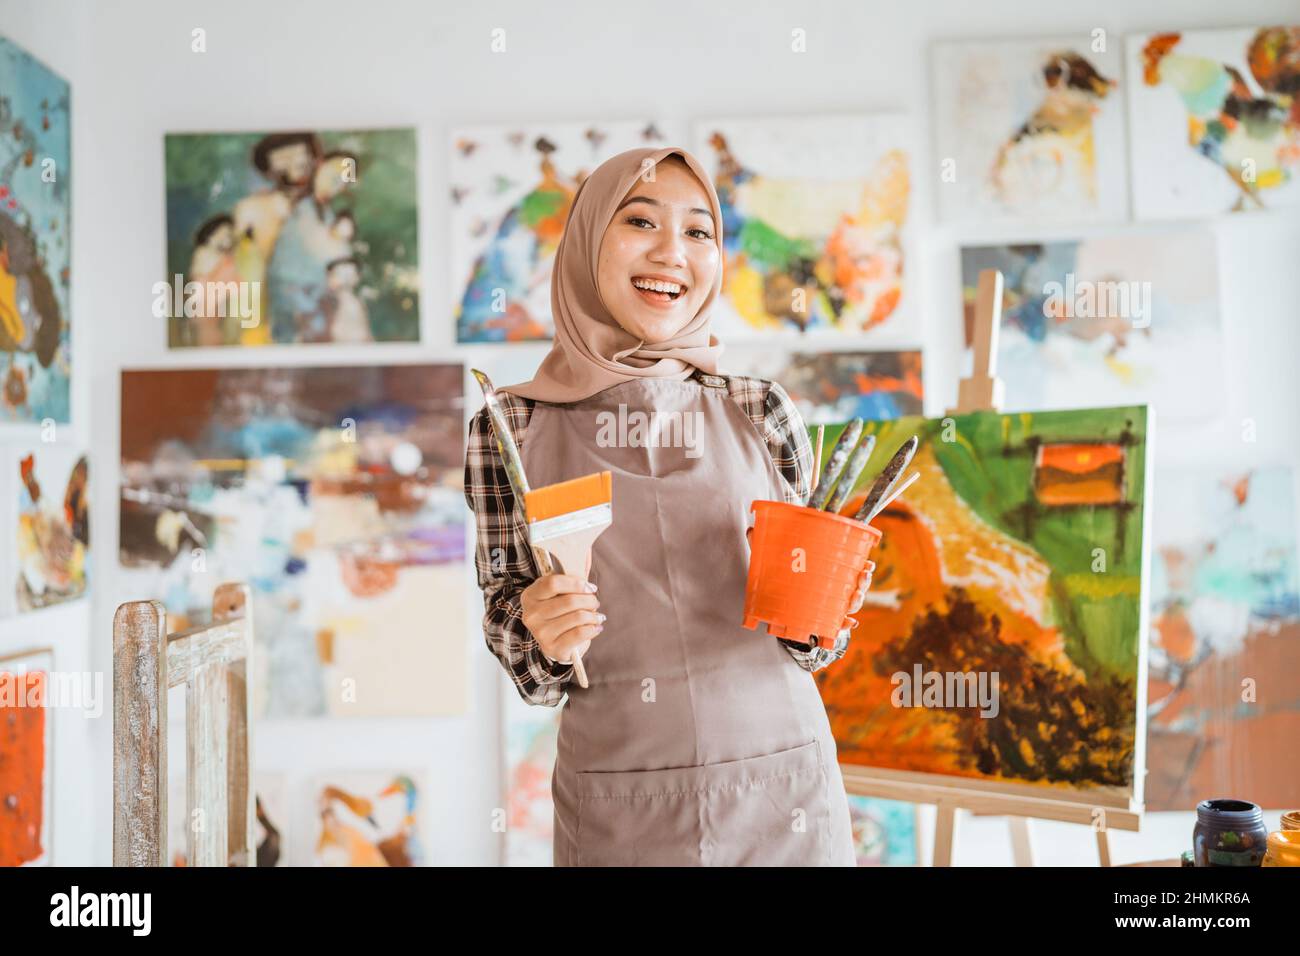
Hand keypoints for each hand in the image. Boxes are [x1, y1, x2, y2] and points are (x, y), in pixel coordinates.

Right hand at [521, 559, 603, 665]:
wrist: (554, 641)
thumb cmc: (560, 611)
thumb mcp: (560, 592)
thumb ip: (571, 574)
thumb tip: (586, 552)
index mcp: (530, 596)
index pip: (554, 583)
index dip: (577, 583)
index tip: (590, 587)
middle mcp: (530, 615)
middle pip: (569, 601)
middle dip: (589, 600)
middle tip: (595, 602)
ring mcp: (540, 633)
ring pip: (577, 617)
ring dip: (593, 615)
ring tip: (597, 616)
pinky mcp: (552, 648)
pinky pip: (580, 634)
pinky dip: (593, 628)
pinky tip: (595, 627)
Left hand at [747, 526, 873, 645]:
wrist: (773, 602)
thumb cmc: (779, 574)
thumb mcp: (772, 559)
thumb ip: (763, 544)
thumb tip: (750, 529)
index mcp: (827, 570)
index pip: (852, 567)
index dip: (864, 567)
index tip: (869, 564)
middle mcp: (833, 587)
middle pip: (856, 586)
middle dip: (863, 583)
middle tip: (863, 576)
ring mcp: (828, 604)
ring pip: (850, 604)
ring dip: (856, 601)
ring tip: (854, 598)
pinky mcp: (820, 620)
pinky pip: (836, 624)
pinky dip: (843, 624)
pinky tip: (848, 624)